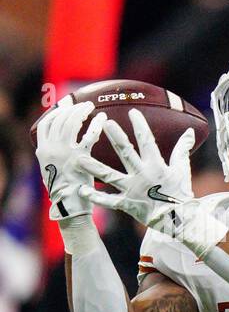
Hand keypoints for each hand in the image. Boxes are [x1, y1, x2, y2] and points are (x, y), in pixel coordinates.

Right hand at [34, 100, 105, 220]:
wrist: (71, 208)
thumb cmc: (68, 191)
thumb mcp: (56, 169)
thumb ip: (57, 153)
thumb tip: (64, 139)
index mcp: (42, 151)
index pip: (46, 124)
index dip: (56, 112)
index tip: (66, 104)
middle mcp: (50, 149)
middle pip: (59, 120)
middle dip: (71, 108)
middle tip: (83, 103)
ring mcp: (63, 153)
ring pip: (71, 124)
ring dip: (81, 112)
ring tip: (92, 107)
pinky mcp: (79, 159)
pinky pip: (88, 136)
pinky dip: (95, 125)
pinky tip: (102, 119)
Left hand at [79, 109, 198, 233]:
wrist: (180, 220)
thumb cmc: (181, 194)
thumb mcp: (183, 170)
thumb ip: (182, 150)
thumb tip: (190, 132)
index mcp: (156, 165)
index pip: (147, 141)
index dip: (140, 125)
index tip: (132, 112)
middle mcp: (142, 175)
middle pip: (126, 153)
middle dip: (116, 137)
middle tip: (105, 122)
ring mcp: (133, 190)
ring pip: (110, 176)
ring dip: (94, 167)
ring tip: (79, 158)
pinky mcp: (128, 204)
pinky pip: (109, 201)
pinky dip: (96, 197)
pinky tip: (82, 190)